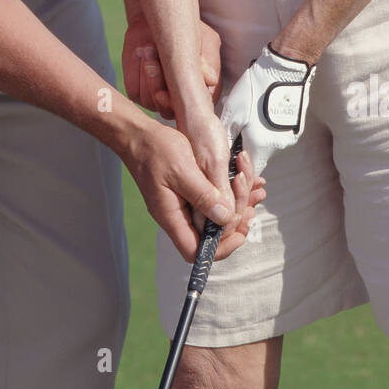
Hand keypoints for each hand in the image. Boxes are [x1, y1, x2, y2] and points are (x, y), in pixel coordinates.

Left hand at [121, 15, 221, 117]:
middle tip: (153, 61)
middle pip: (168, 111)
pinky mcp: (138, 92)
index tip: (166, 90)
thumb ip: (208, 60)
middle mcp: (179, 102)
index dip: (182, 102)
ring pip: (149, 102)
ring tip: (148, 48)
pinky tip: (139, 53)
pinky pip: (134, 91)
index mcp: (202, 92)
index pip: (194, 109)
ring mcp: (157, 99)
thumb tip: (211, 79)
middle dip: (158, 85)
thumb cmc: (185, 31)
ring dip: (147, 74)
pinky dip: (135, 71)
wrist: (155, 22)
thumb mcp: (204, 40)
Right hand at [121, 118, 264, 262]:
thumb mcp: (182, 170)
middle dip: (233, 226)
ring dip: (233, 209)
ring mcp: (180, 205)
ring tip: (250, 193)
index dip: (219, 249)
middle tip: (250, 209)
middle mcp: (175, 216)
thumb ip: (203, 196)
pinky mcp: (185, 193)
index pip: (196, 252)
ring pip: (211, 219)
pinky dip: (226, 196)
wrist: (137, 135)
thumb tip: (225, 218)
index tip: (240, 233)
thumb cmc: (154, 149)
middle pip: (208, 238)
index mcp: (171, 216)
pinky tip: (238, 182)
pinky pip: (208, 203)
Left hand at [219, 47, 314, 178]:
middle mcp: (277, 146)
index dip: (238, 168)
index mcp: (260, 146)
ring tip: (249, 118)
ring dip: (256, 138)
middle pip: (257, 157)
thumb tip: (220, 151)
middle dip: (246, 149)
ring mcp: (288, 137)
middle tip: (237, 131)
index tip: (230, 157)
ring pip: (267, 146)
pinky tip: (261, 113)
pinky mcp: (295, 127)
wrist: (285, 70)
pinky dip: (268, 130)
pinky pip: (277, 135)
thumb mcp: (233, 111)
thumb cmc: (256, 89)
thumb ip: (227, 135)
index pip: (248, 170)